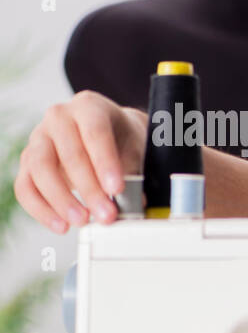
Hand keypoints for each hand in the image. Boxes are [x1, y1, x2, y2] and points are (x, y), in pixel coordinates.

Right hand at [15, 91, 147, 232]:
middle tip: (106, 214)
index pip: (95, 133)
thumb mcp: (135, 149)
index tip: (117, 189)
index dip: (105, 162)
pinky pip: (26, 187)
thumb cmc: (122, 140)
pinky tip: (61, 225)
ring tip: (82, 221)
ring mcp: (39, 139)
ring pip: (41, 169)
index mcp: (89, 107)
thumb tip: (135, 202)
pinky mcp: (28, 163)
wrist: (110, 135)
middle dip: (89, 189)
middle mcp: (59, 118)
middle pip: (68, 154)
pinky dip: (42, 209)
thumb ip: (134, 173)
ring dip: (61, 200)